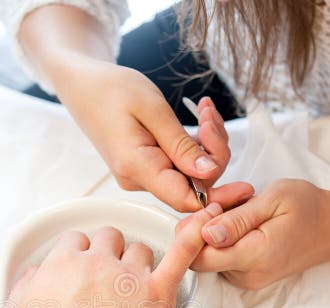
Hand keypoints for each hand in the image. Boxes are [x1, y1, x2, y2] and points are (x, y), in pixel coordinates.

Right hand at [1, 203, 221, 307]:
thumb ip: (23, 286)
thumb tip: (34, 273)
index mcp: (63, 264)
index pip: (75, 240)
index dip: (79, 255)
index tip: (82, 269)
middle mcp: (98, 263)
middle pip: (108, 239)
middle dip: (106, 253)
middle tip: (106, 278)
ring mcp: (131, 278)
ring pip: (139, 249)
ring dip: (135, 261)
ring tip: (133, 284)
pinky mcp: (159, 296)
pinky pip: (181, 255)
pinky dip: (190, 237)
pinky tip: (201, 224)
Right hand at [51, 57, 253, 211]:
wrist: (83, 85)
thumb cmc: (112, 90)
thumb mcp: (152, 109)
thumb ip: (181, 145)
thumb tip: (209, 174)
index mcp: (137, 168)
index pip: (185, 200)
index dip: (218, 199)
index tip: (245, 186)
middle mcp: (139, 179)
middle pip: (194, 186)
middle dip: (215, 154)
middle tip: (210, 116)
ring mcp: (143, 175)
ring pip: (191, 174)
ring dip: (208, 145)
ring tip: (203, 111)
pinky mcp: (148, 167)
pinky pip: (182, 165)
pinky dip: (196, 144)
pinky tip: (197, 119)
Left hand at [192, 179, 329, 288]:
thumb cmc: (308, 207)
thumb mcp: (273, 200)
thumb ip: (237, 220)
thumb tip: (207, 234)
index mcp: (254, 256)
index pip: (199, 258)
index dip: (194, 231)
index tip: (212, 206)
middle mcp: (246, 275)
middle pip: (200, 258)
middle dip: (202, 228)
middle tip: (225, 201)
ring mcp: (246, 279)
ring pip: (209, 257)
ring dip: (213, 232)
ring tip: (240, 209)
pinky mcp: (246, 277)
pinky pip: (221, 259)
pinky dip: (223, 239)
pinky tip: (241, 223)